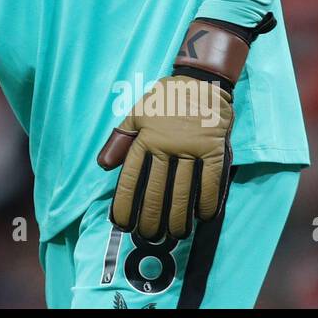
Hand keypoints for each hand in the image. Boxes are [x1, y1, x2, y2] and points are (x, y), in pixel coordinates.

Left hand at [96, 73, 232, 241]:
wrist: (200, 82)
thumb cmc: (165, 99)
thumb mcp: (137, 113)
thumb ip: (121, 139)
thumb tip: (104, 166)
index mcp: (145, 138)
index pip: (131, 177)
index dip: (125, 202)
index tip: (121, 222)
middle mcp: (165, 145)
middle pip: (156, 190)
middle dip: (150, 217)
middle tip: (148, 236)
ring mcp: (191, 148)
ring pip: (182, 191)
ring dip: (178, 217)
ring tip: (175, 234)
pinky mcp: (213, 149)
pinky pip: (210, 181)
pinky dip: (207, 201)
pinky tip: (202, 216)